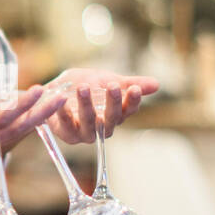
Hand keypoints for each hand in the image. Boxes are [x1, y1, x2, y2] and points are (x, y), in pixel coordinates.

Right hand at [0, 65, 67, 161]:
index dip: (19, 106)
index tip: (38, 89)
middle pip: (12, 130)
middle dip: (37, 114)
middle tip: (61, 97)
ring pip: (11, 133)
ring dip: (34, 117)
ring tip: (57, 99)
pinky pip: (4, 132)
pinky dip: (21, 119)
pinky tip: (38, 107)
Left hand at [43, 68, 159, 143]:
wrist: (58, 91)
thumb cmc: (86, 87)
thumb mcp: (108, 80)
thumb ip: (129, 83)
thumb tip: (157, 84)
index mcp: (116, 115)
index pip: (129, 110)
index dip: (132, 101)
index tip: (134, 88)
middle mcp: (103, 127)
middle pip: (112, 118)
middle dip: (113, 103)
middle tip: (112, 86)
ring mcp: (85, 133)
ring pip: (89, 122)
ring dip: (87, 105)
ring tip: (84, 87)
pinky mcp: (67, 134)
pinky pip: (66, 124)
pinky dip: (63, 112)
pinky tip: (62, 99)